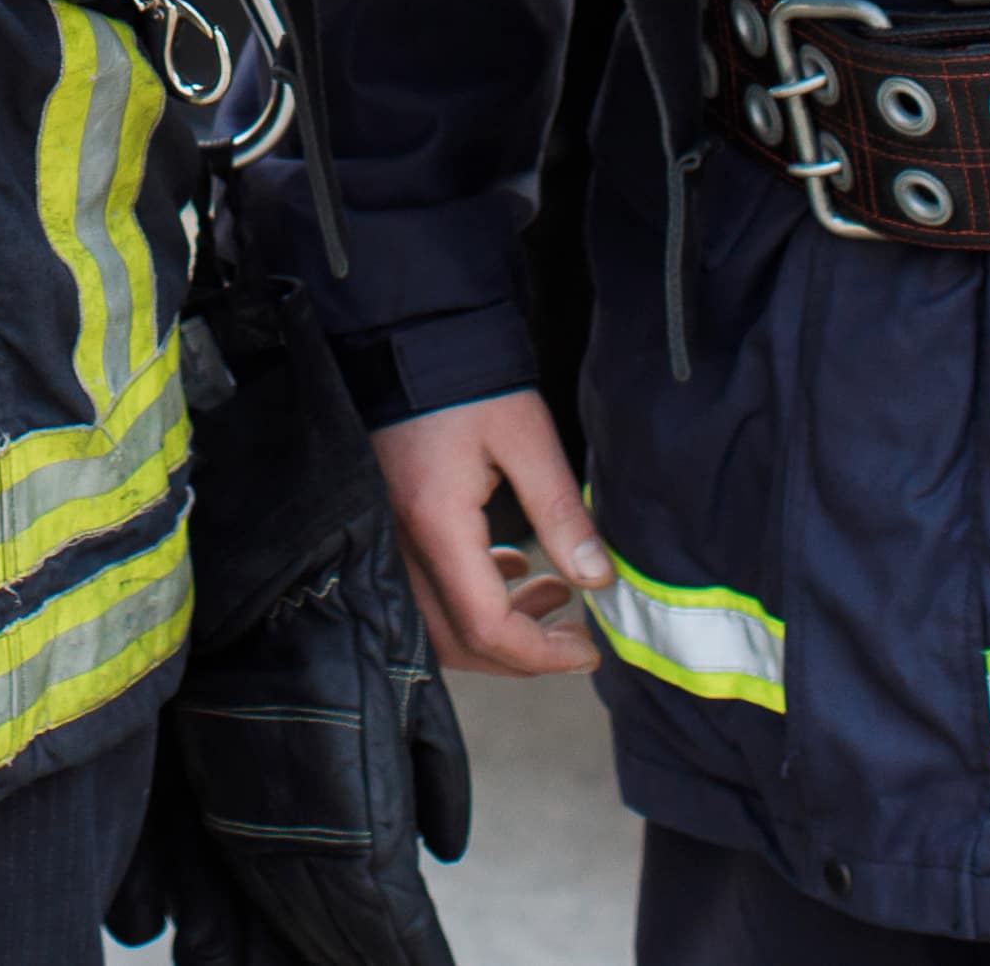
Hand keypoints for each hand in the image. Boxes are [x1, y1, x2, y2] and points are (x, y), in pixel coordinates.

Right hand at [375, 390, 608, 678]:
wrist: (406, 336)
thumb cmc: (467, 380)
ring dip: (501, 627)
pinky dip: (476, 598)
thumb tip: (598, 580)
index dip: (540, 654)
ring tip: (557, 596)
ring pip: (440, 624)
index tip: (588, 649)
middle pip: (457, 642)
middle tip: (577, 638)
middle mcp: (402, 544)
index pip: (485, 626)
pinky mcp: (393, 526)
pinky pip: (428, 590)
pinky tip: (516, 570)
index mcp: (436, 525)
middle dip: (523, 654)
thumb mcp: (527, 438)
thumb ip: (561, 513)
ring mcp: (390, 538)